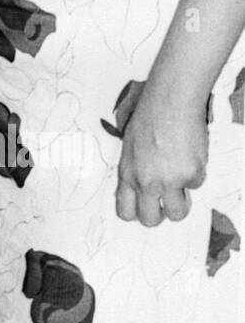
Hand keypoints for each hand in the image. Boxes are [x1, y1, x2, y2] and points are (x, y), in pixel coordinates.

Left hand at [115, 85, 207, 226]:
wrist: (170, 102)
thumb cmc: (149, 116)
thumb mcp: (130, 146)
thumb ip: (135, 169)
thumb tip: (142, 187)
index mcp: (127, 174)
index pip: (126, 211)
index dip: (137, 213)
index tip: (146, 208)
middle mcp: (146, 182)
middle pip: (151, 220)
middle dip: (161, 215)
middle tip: (167, 202)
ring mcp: (169, 181)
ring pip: (178, 213)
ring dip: (182, 202)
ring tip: (181, 180)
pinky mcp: (191, 174)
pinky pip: (196, 185)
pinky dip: (195, 174)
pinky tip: (190, 153)